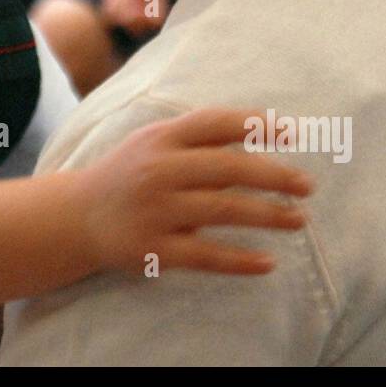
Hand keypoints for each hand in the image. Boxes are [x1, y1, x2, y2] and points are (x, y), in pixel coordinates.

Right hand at [73, 107, 312, 275]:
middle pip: (227, 167)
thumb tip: (265, 130)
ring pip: (223, 210)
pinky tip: (268, 263)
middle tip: (308, 185)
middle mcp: (158, 170)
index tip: (291, 134)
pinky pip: (205, 256)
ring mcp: (155, 210)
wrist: (77, 216)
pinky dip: (240, 260)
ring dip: (268, 215)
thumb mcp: (154, 143)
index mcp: (161, 138)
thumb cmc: (131, 173)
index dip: (254, 125)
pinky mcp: (152, 248)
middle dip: (274, 175)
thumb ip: (199, 137)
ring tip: (299, 220)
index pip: (214, 123)